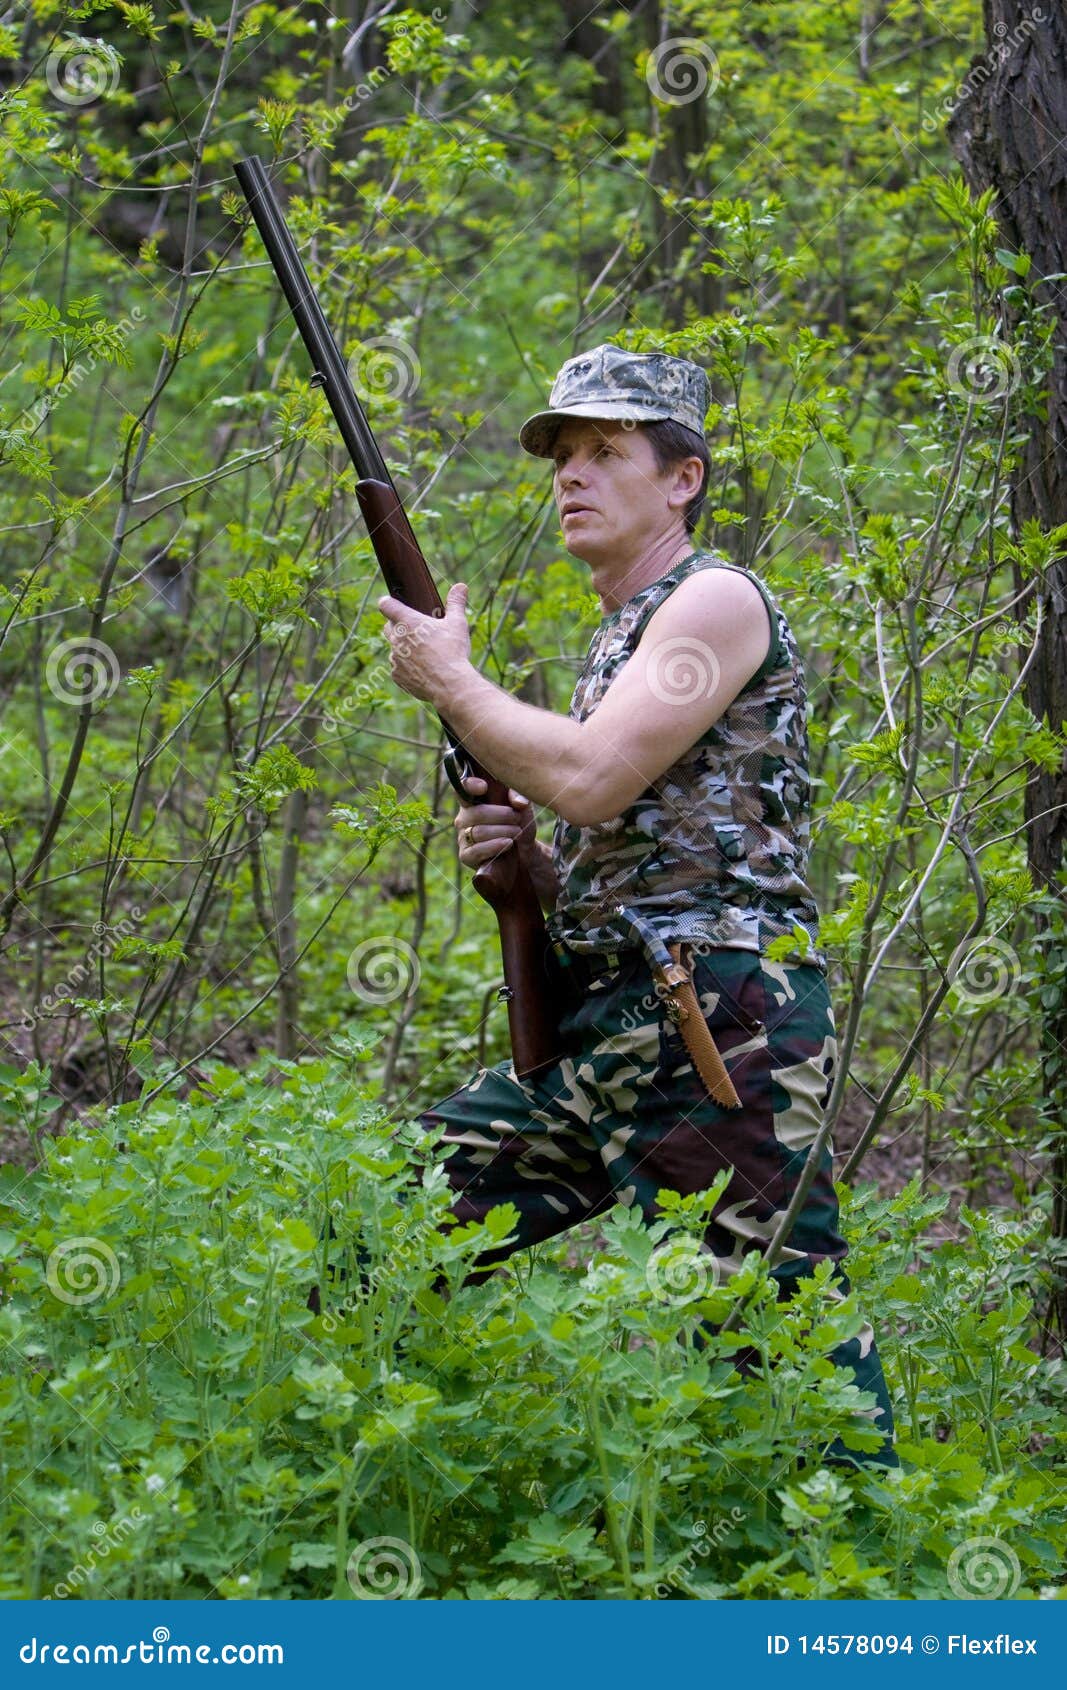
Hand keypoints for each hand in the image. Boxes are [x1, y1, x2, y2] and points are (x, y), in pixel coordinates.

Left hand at [377, 581, 471, 704]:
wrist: (450, 685)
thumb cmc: (453, 651)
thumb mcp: (457, 624)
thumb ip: (456, 603)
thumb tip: (461, 586)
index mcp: (407, 621)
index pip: (386, 605)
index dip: (387, 602)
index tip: (391, 603)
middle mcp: (396, 639)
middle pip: (387, 627)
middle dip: (397, 626)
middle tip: (415, 630)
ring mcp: (394, 658)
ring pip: (394, 649)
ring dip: (403, 648)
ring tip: (424, 653)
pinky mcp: (397, 676)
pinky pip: (398, 668)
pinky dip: (407, 667)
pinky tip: (423, 669)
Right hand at [454, 775, 536, 870]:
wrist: (524, 851)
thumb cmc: (518, 823)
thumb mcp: (523, 806)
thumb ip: (519, 797)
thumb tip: (518, 802)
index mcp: (473, 800)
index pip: (463, 788)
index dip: (470, 785)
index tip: (484, 787)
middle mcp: (464, 817)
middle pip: (477, 813)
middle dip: (502, 815)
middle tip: (517, 818)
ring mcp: (463, 836)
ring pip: (479, 832)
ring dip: (503, 831)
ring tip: (517, 832)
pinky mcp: (466, 855)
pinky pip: (476, 851)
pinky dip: (495, 846)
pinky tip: (508, 843)